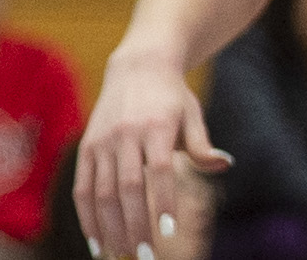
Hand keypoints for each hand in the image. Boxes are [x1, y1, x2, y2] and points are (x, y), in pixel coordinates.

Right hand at [74, 48, 230, 259]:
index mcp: (156, 126)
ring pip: (102, 190)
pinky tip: (96, 240)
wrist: (136, 65)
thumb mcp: (191, 114)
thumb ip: (202, 145)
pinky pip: (83, 186)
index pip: (159, 169)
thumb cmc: (171, 97)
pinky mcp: (87, 146)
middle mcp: (125, 133)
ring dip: (109, 227)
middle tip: (144, 256)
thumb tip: (223, 164)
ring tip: (118, 255)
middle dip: (134, 224)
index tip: (167, 233)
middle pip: (127, 185)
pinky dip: (87, 215)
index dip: (162, 201)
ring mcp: (102, 140)